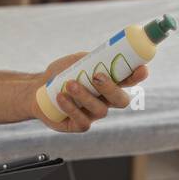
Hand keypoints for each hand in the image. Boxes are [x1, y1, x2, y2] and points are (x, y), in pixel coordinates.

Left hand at [28, 51, 149, 132]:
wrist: (37, 88)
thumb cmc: (61, 73)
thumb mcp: (77, 61)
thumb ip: (92, 58)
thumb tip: (105, 54)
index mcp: (109, 83)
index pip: (129, 81)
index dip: (137, 77)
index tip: (141, 69)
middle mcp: (105, 101)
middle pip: (120, 100)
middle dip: (111, 88)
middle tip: (97, 76)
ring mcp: (92, 114)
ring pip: (100, 111)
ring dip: (85, 96)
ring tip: (69, 84)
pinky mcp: (78, 125)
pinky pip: (82, 121)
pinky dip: (71, 108)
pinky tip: (61, 97)